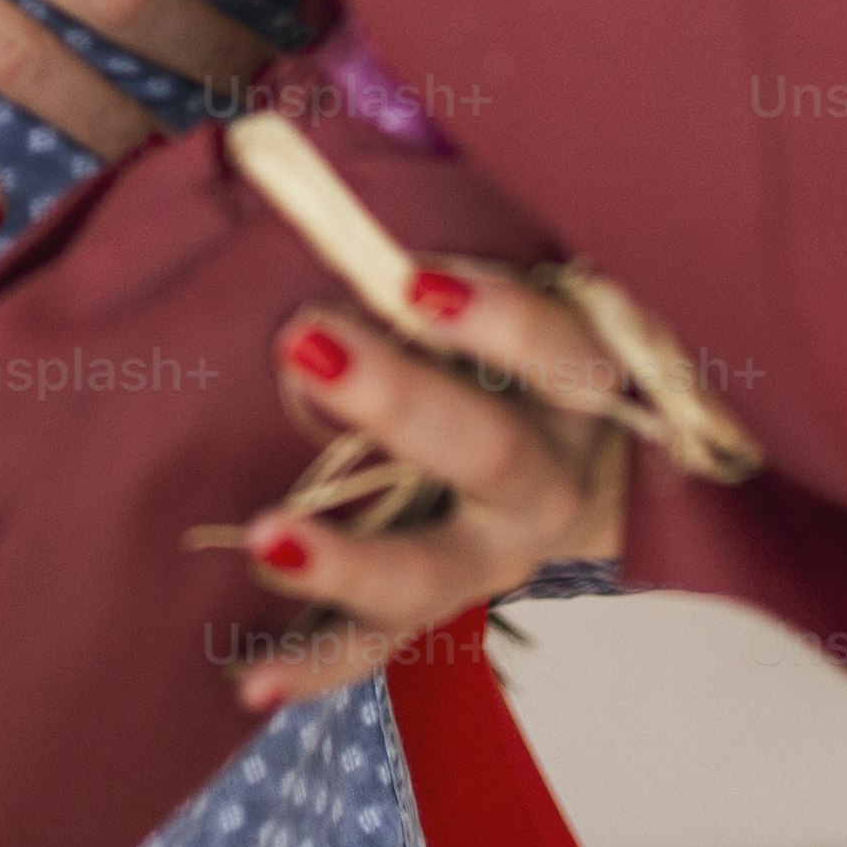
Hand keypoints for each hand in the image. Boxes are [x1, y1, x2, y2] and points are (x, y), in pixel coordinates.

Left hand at [227, 261, 636, 714]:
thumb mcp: (536, 294)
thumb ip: (457, 253)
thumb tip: (306, 164)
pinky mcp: (444, 611)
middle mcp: (549, 482)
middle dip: (397, 402)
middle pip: (489, 453)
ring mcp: (495, 559)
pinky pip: (381, 649)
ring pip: (431, 573)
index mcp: (583, 390)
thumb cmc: (534, 350)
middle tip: (304, 343)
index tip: (414, 281)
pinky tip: (248, 683)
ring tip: (266, 540)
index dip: (499, 320)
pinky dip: (314, 667)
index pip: (560, 353)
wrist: (598, 470)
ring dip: (348, 561)